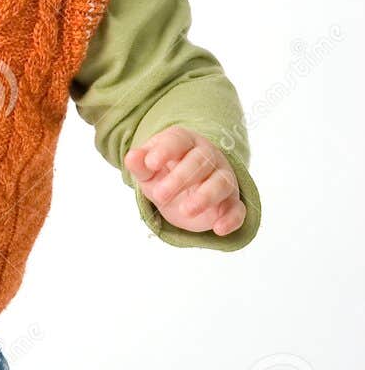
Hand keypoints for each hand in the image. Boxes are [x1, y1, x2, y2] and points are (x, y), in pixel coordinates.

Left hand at [124, 125, 245, 236]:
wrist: (185, 192)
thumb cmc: (165, 175)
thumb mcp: (149, 171)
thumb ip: (141, 165)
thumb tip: (131, 157)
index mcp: (186, 143)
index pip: (179, 140)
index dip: (165, 150)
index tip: (151, 163)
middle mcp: (209, 157)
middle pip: (200, 162)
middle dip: (180, 178)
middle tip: (160, 195)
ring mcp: (223, 179)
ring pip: (221, 183)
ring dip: (205, 196)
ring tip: (185, 211)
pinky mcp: (231, 203)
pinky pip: (238, 209)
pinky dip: (231, 219)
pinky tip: (219, 229)